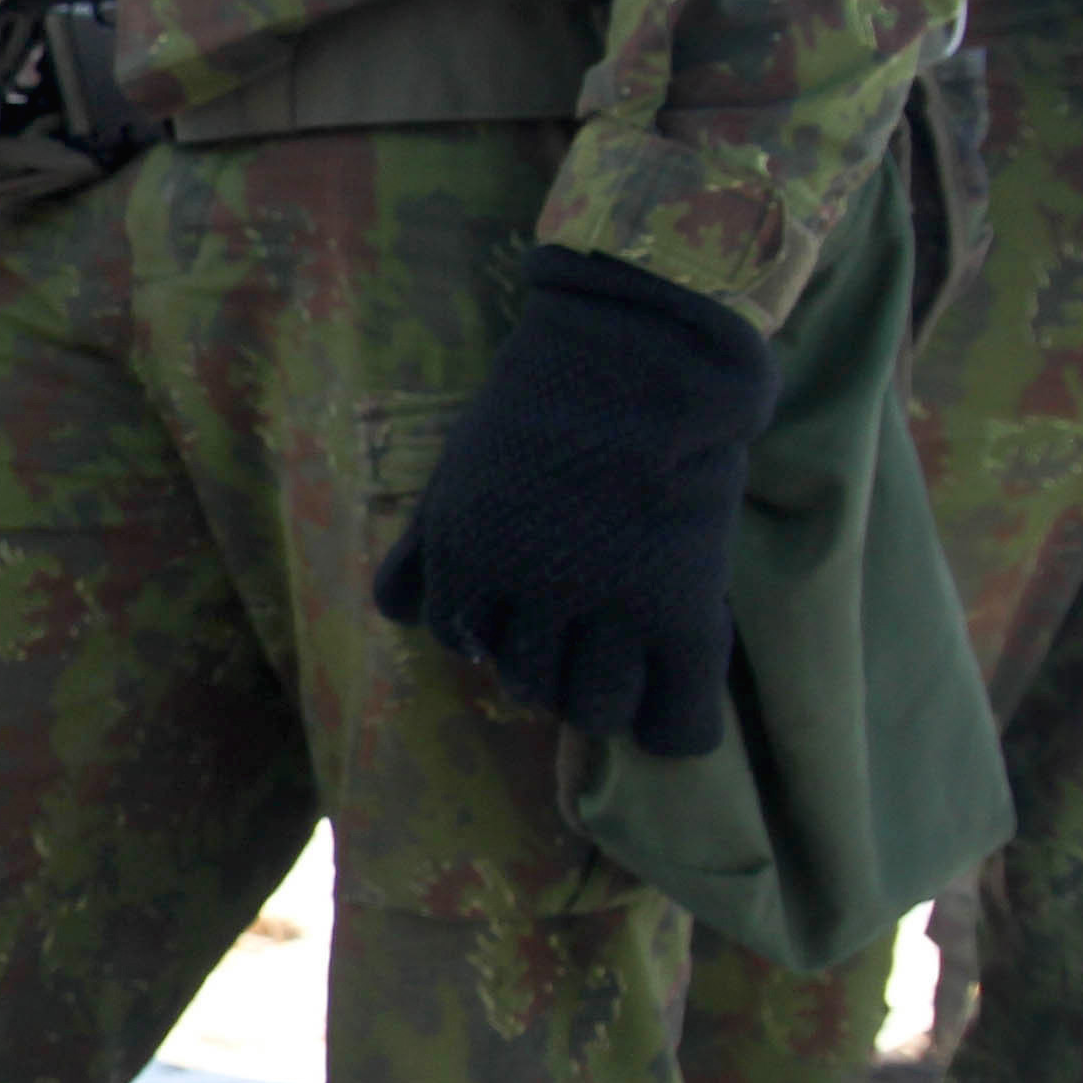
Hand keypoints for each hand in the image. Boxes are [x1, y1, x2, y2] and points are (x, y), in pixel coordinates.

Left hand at [372, 249, 778, 759]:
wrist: (643, 353)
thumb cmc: (546, 395)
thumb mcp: (457, 468)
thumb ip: (424, 543)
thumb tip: (400, 614)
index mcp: (464, 558)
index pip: (457, 639)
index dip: (488, 627)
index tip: (522, 607)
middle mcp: (528, 597)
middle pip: (523, 683)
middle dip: (543, 662)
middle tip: (577, 628)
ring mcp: (608, 609)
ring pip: (590, 710)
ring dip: (601, 698)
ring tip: (623, 663)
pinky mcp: (682, 611)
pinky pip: (677, 717)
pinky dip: (674, 729)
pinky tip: (672, 714)